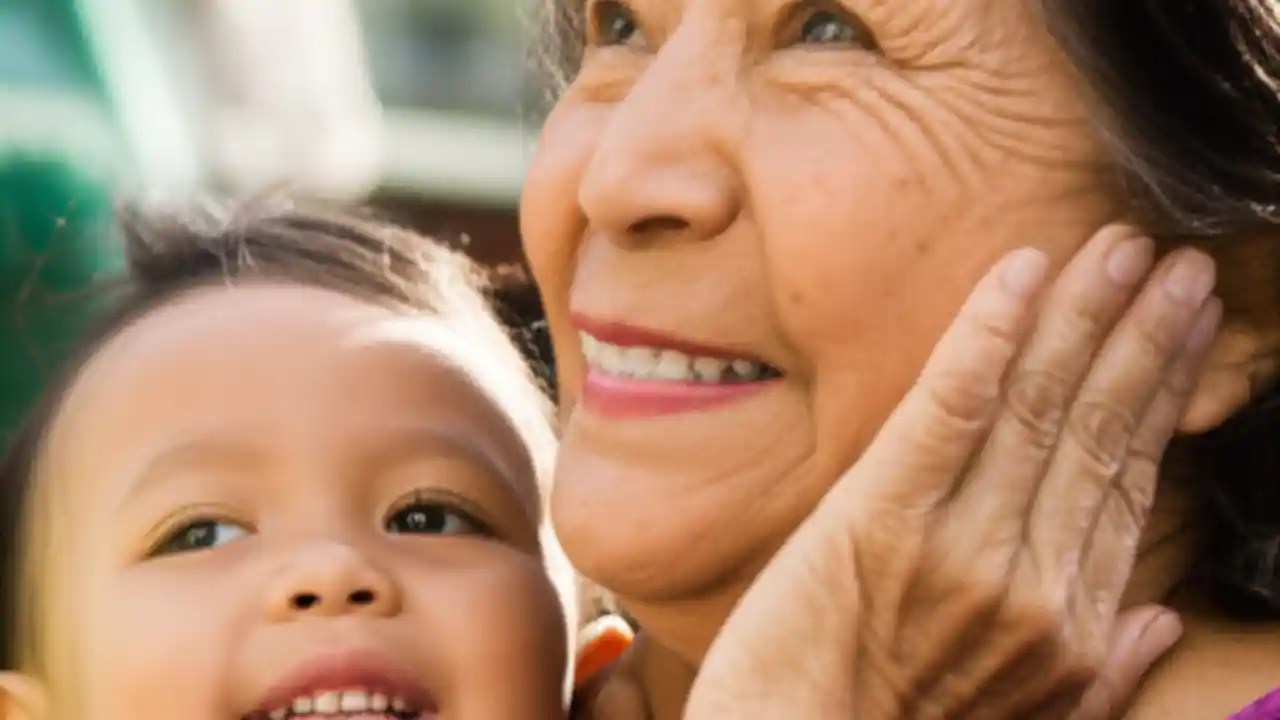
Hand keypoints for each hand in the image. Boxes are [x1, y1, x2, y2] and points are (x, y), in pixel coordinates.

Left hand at [685, 226, 1218, 718]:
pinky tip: (1024, 272)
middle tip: (1174, 262)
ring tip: (1122, 248)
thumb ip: (1099, 671)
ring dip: (1086, 316)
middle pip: (1099, 430)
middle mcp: (1032, 580)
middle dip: (1143, 337)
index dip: (1163, 395)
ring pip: (1038, 407)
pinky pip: (949, 407)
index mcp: (1070, 623)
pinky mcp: (878, 516)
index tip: (1190, 330)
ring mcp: (959, 545)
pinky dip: (989, 334)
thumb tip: (1163, 620)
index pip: (1129, 478)